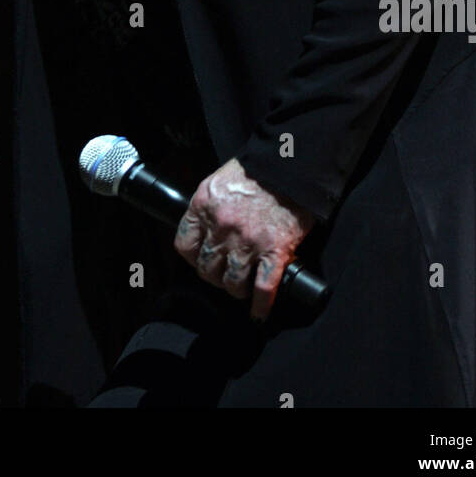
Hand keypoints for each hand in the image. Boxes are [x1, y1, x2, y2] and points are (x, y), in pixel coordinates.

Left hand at [173, 157, 314, 322]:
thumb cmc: (257, 169)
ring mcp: (248, 241)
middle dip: (215, 275)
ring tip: (243, 287)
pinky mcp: (275, 251)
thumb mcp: (221, 180)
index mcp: (204, 205)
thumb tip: (207, 229)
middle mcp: (222, 225)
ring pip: (232, 282)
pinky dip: (261, 304)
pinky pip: (264, 288)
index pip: (184, 245)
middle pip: (207, 268)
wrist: (291, 164)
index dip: (193, 257)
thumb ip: (210, 206)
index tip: (201, 259)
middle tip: (224, 274)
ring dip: (236, 289)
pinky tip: (260, 312)